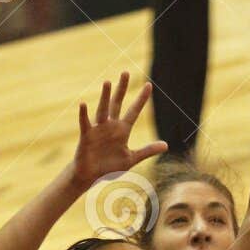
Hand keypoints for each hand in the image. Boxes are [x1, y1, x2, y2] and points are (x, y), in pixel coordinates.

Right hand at [71, 74, 166, 189]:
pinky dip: (84, 114)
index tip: (149, 85)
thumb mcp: (131, 158)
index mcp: (122, 130)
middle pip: (117, 103)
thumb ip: (147, 151)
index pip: (134, 111)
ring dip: (104, 96)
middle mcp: (110, 125)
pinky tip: (83, 104)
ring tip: (107, 82)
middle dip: (122, 89)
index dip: (141, 99)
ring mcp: (98, 129)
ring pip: (103, 109)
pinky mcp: (86, 136)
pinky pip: (85, 123)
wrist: (90, 176)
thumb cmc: (109, 167)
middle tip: (126, 72)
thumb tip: (166, 145)